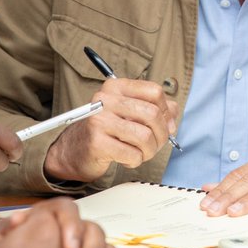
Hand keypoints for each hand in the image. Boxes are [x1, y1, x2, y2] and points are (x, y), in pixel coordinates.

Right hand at [44, 79, 178, 182]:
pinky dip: (135, 161)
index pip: (154, 92)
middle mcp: (106, 99)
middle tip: (155, 145)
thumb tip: (173, 117)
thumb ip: (155, 109)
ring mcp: (99, 120)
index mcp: (116, 86)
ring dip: (149, 151)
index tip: (166, 126)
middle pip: (153, 114)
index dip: (166, 111)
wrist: (74, 150)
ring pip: (145, 137)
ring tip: (141, 153)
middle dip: (161, 135)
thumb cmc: (107, 130)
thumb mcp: (129, 113)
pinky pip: (132, 154)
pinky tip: (126, 159)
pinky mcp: (97, 142)